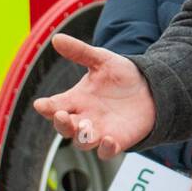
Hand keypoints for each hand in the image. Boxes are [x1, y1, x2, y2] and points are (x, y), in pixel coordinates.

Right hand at [33, 34, 155, 158]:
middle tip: (61, 115)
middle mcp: (84, 118)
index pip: (55, 106)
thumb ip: (80, 52)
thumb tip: (56, 38)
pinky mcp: (116, 142)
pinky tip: (109, 140)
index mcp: (76, 99)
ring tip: (85, 127)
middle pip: (65, 127)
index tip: (41, 104)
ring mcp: (99, 131)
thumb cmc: (121, 75)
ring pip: (83, 142)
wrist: (151, 88)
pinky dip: (105, 149)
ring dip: (82, 136)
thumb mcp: (102, 60)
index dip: (47, 107)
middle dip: (62, 123)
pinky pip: (107, 152)